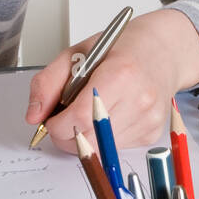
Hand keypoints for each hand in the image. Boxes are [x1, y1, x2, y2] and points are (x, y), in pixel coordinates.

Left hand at [25, 9, 198, 153]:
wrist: (164, 52)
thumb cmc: (121, 49)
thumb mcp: (77, 54)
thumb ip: (47, 83)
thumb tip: (33, 116)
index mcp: (120, 74)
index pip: (80, 118)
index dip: (57, 125)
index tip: (52, 119)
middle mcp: (139, 99)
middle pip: (89, 140)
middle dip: (67, 136)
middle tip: (65, 119)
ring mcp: (148, 120)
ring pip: (100, 148)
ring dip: (86, 136)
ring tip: (93, 110)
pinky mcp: (151, 134)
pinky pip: (114, 147)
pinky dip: (104, 136)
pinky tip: (111, 115)